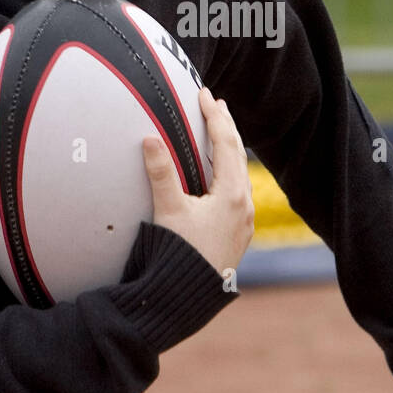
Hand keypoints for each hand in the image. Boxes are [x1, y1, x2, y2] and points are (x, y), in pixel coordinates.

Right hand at [142, 88, 253, 275]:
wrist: (189, 298)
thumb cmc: (179, 255)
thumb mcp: (167, 211)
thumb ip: (160, 173)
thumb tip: (149, 138)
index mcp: (232, 195)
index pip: (225, 144)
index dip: (214, 116)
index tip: (205, 94)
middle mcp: (244, 205)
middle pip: (238, 155)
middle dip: (226, 127)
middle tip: (216, 104)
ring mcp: (244, 221)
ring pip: (240, 174)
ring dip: (229, 150)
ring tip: (219, 132)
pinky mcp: (238, 234)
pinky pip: (238, 191)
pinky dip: (229, 172)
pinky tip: (219, 173)